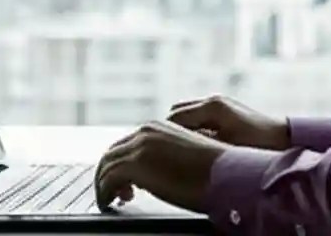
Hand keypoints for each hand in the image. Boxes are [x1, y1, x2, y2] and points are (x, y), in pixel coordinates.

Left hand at [94, 120, 225, 213]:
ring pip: (106, 165)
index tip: (126, 182)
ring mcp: (139, 146)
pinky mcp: (135, 164)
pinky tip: (110, 202)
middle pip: (112, 152)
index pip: (128, 143)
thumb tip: (153, 174)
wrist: (226, 173)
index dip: (123, 164)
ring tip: (111, 199)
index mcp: (159, 127)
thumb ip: (165, 157)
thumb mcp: (185, 157)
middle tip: (116, 192)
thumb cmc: (213, 170)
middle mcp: (146, 132)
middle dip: (109, 173)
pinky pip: (107, 180)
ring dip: (105, 184)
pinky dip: (104, 193)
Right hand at [167, 95, 289, 150]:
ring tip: (178, 153)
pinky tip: (195, 147)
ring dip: (180, 131)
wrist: (285, 140)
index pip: (173, 120)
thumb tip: (174, 149)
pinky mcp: (225, 110)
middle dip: (168, 133)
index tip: (156, 154)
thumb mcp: (225, 150)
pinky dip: (192, 129)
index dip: (163, 138)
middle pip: (176, 114)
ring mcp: (219, 104)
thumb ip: (198, 145)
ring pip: (185, 115)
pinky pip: (198, 117)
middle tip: (164, 155)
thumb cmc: (257, 147)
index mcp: (212, 107)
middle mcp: (213, 101)